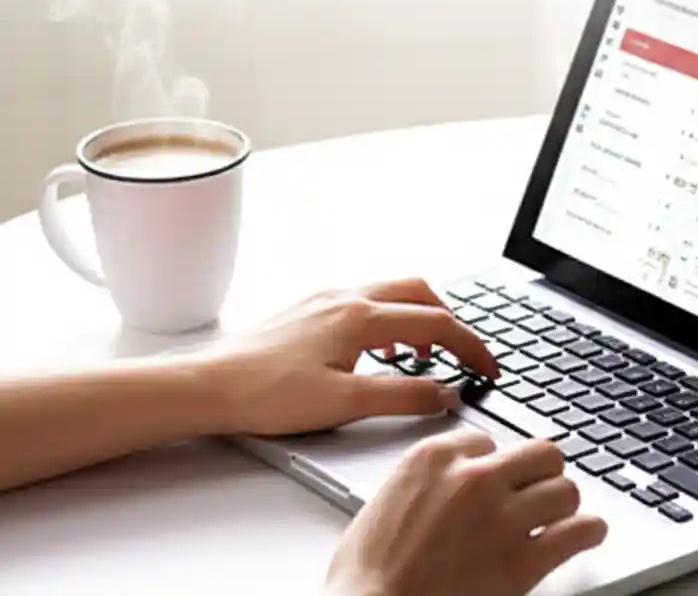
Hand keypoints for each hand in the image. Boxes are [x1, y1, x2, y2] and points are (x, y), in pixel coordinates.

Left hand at [200, 277, 498, 435]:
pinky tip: (378, 352)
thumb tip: (444, 394)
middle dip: (451, 322)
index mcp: (361, 317)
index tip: (489, 368)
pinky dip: (390, 320)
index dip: (471, 347)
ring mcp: (326, 300)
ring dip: (419, 319)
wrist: (207, 386)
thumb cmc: (265, 394)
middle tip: (464, 355)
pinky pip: (366, 301)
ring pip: (393, 294)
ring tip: (424, 358)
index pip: (437, 323)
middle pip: (421, 294)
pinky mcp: (309, 310)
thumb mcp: (344, 404)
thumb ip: (402, 397)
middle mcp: (347, 298)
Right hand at [326, 430, 607, 595]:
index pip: (488, 441)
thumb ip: (425, 483)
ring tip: (559, 518)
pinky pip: (580, 530)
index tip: (497, 479)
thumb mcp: (383, 505)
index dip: (495, 465)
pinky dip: (587, 532)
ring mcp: (502, 516)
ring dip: (563, 506)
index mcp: (433, 458)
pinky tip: (586, 534)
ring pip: (565, 490)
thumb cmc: (365, 577)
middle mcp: (473, 478)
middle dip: (541, 474)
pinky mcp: (523, 559)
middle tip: (537, 492)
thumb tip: (446, 486)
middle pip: (539, 454)